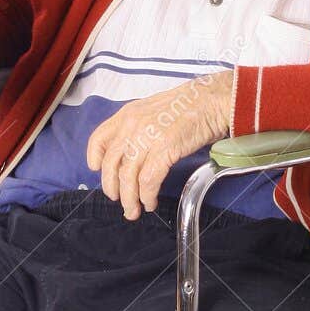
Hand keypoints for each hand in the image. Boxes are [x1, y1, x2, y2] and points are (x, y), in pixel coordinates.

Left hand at [86, 70, 234, 219]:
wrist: (214, 100)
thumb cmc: (190, 106)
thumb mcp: (154, 110)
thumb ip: (138, 127)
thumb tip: (131, 153)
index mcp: (128, 114)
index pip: (99, 138)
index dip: (95, 157)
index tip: (96, 170)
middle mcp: (132, 124)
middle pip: (111, 164)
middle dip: (112, 188)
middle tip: (119, 201)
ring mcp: (147, 136)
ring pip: (128, 177)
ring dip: (129, 199)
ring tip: (134, 210)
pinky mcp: (165, 149)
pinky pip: (149, 180)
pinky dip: (147, 196)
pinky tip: (150, 202)